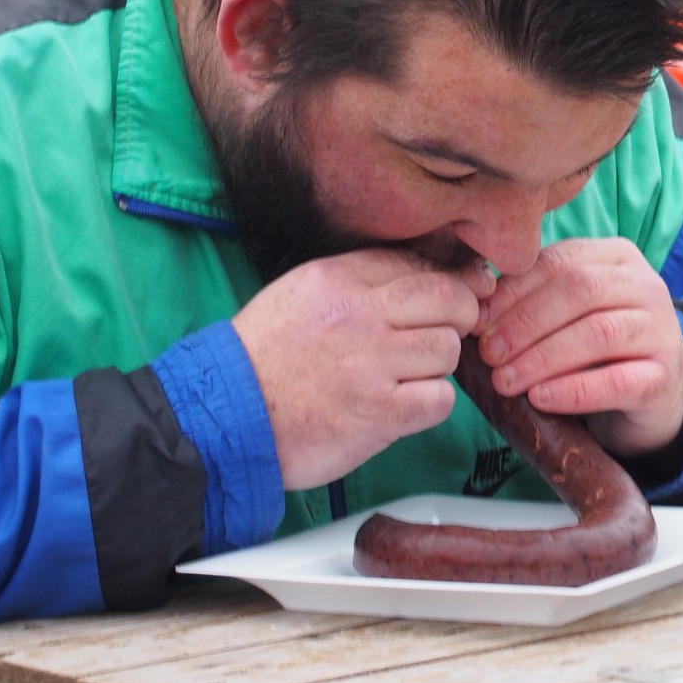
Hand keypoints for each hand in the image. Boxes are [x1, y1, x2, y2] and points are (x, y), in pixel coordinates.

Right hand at [233, 248, 494, 489]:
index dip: (449, 282)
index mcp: (338, 279)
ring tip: (407, 376)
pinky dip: (430, 404)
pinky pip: (439, 399)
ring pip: (447, 349)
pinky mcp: (377, 411)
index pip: (419, 264)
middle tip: (443, 335)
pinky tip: (404, 406)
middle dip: (459, 317)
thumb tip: (432, 273)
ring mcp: (369, 364)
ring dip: (437, 366)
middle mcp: (357, 315)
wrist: (223, 418)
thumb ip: (360, 280)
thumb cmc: (265, 359)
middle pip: (449, 298)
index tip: (457, 298)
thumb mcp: (302, 296)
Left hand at [475, 237, 682, 457]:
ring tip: (505, 381)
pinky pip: (617, 381)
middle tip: (489, 354)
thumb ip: (534, 300)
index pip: (560, 261)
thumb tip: (476, 310)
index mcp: (617, 257)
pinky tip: (541, 399)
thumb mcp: (569, 313)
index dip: (513, 291)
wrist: (656, 390)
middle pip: (581, 290)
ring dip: (542, 358)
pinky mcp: (663, 376)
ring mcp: (660, 330)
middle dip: (525, 322)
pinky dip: (573, 390)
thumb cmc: (598, 347)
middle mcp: (645, 285)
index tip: (478, 322)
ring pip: (598, 333)